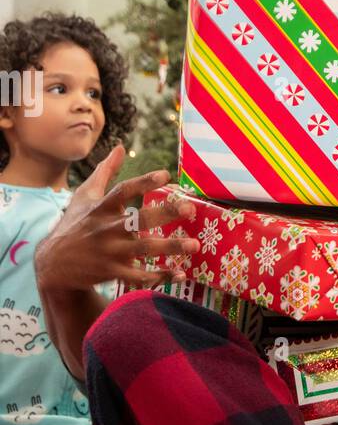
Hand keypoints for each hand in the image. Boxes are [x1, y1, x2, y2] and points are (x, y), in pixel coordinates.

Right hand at [35, 144, 200, 293]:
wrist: (54, 264)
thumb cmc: (75, 224)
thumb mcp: (84, 196)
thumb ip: (104, 172)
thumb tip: (119, 147)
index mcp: (101, 208)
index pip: (123, 191)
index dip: (144, 182)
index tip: (166, 175)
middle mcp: (106, 228)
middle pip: (139, 219)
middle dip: (165, 214)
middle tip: (190, 208)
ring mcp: (109, 252)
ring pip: (144, 249)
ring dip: (170, 247)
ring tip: (195, 244)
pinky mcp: (112, 272)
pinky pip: (139, 276)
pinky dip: (160, 277)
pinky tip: (180, 273)